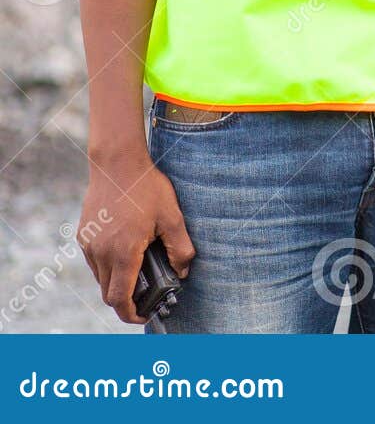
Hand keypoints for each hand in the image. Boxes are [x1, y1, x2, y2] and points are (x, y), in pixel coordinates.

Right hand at [79, 151, 194, 323]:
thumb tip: (184, 272)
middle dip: (126, 301)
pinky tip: (127, 252)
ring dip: (117, 282)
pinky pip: (95, 262)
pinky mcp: (83, 236)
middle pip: (108, 293)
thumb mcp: (172, 217)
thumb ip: (181, 248)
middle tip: (148, 296)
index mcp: (123, 253)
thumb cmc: (146, 189)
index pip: (120, 299)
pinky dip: (109, 266)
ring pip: (100, 278)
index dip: (131, 314)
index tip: (144, 316)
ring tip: (140, 271)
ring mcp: (89, 245)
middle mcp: (100, 253)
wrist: (116, 164)